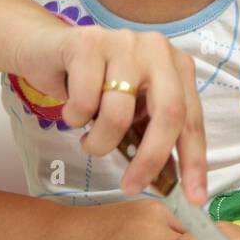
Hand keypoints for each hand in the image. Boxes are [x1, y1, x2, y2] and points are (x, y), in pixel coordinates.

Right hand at [12, 15, 207, 203]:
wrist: (45, 49)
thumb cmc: (94, 85)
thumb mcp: (131, 111)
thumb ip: (152, 137)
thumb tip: (172, 181)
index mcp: (176, 66)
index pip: (192, 119)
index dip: (194, 160)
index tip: (194, 198)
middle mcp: (157, 49)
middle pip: (168, 113)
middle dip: (151, 158)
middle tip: (132, 186)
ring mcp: (124, 42)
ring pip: (119, 113)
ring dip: (100, 141)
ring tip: (90, 137)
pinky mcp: (88, 42)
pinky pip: (84, 101)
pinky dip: (74, 118)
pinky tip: (71, 108)